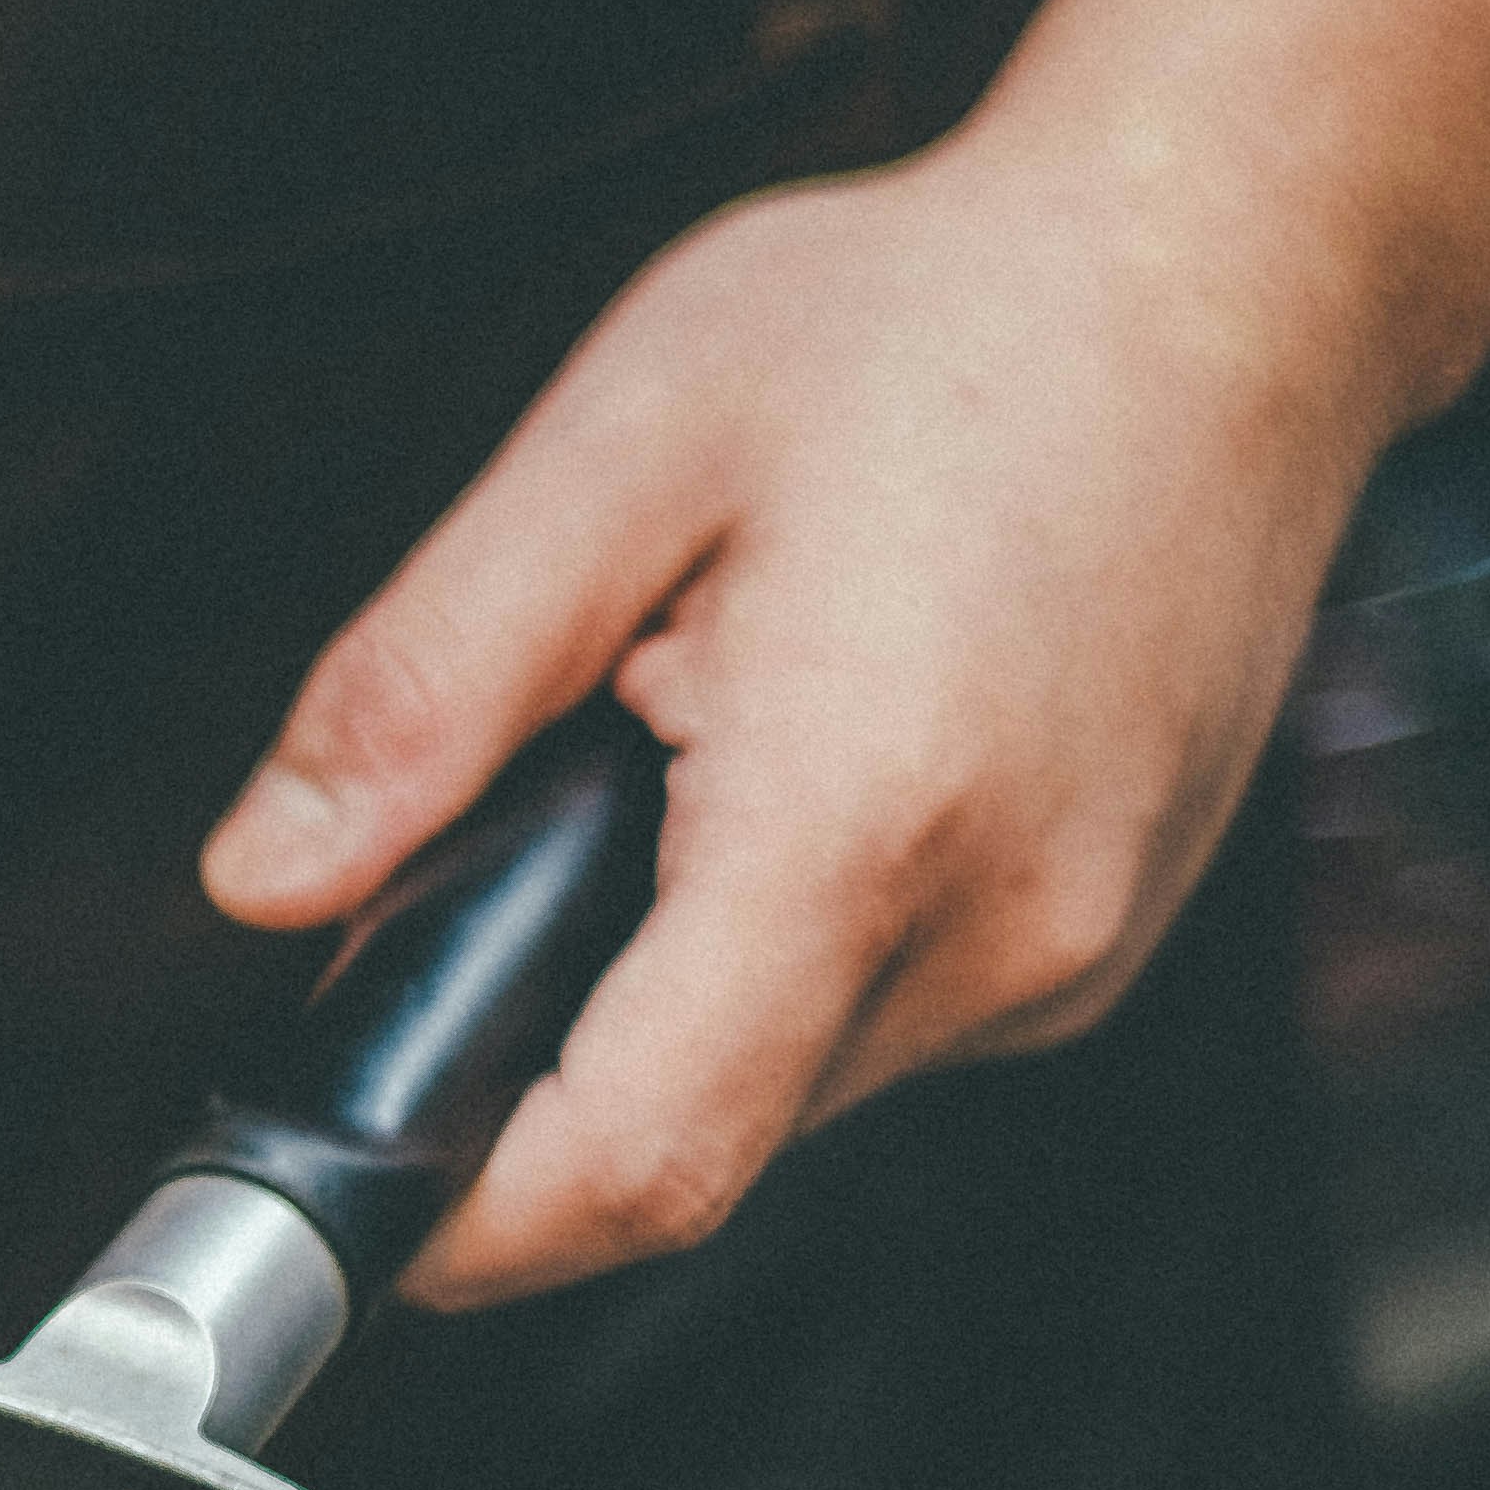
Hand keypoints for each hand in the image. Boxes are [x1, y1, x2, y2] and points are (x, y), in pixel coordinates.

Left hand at [195, 136, 1381, 1299]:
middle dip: (541, 1062)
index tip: (340, 1168)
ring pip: (780, 1092)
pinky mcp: (1096, 939)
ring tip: (658, 762)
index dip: (456, 1218)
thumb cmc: (944, 318)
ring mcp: (1069, 954)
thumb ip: (426, 685)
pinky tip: (777, 771)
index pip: (633, 1161)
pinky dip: (775, 948)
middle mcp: (997, 931)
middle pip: (694, 1143)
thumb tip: (264, 878)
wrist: (1226, 271)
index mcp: (861, 821)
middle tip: (481, 857)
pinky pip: (876, 1020)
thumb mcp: (622, 445)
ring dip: (663, 996)